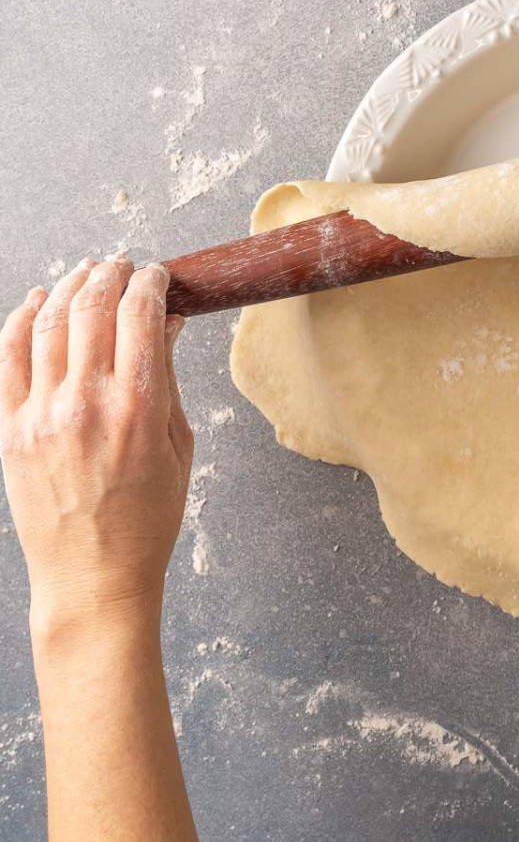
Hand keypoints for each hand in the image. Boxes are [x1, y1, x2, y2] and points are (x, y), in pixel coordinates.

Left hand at [0, 257, 193, 640]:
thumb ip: (168, 378)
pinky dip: (20, 319)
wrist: (94, 576)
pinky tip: (36, 301)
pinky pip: (6, 357)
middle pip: (91, 309)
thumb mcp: (178, 444)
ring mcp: (41, 414)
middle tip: (123, 265)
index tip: (158, 275)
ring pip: (46, 323)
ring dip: (68, 287)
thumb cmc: (148, 518)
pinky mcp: (10, 429)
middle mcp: (86, 402)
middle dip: (110, 275)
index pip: (140, 315)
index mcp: (138, 407)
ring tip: (85, 273)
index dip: (150, 284)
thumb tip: (167, 324)